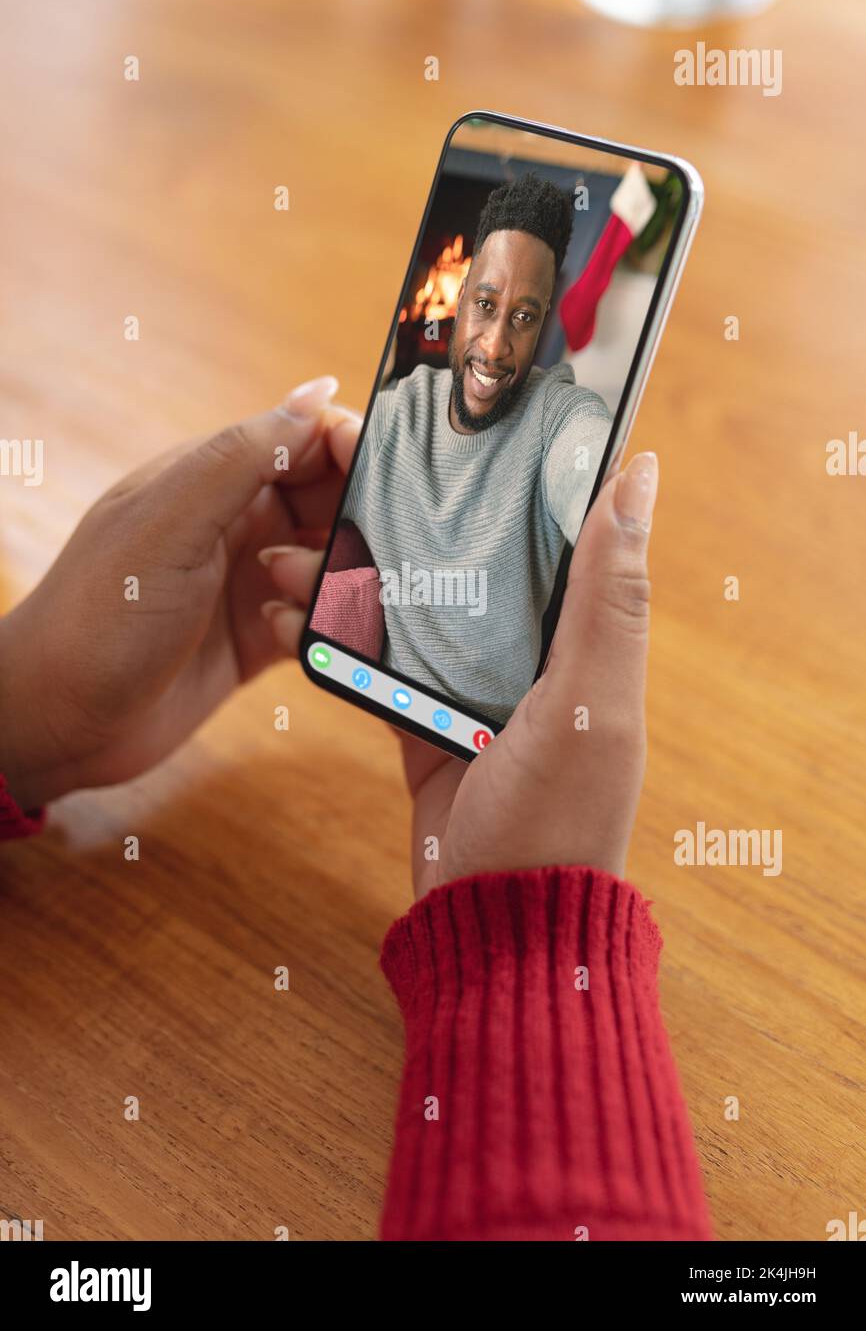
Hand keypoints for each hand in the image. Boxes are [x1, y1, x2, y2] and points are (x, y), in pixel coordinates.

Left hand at [0, 377, 360, 807]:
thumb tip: (318, 391)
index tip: (382, 481)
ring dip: (331, 581)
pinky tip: (280, 637)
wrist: (61, 722)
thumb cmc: (100, 615)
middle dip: (354, 524)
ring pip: (334, 562)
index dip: (351, 450)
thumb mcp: (171, 524)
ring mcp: (250, 580)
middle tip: (347, 555)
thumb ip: (244, 456)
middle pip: (333, 501)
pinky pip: (320, 618)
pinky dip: (318, 627)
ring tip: (282, 599)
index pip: (307, 437)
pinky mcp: (261, 637)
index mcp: (213, 478)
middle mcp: (237, 522)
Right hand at [263, 450, 657, 899]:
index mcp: (589, 640)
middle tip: (356, 467)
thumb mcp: (592, 701)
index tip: (469, 413)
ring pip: (421, 606)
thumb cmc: (558, 819)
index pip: (562, 532)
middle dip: (421, 516)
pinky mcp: (426, 727)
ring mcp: (477, 692)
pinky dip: (346, 637)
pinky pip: (383, 665)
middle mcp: (537, 657)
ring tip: (305, 539)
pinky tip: (302, 604)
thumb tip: (640, 474)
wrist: (493, 930)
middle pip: (479, 561)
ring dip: (367, 572)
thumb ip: (610, 595)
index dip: (523, 472)